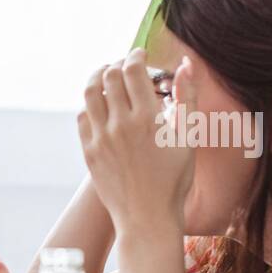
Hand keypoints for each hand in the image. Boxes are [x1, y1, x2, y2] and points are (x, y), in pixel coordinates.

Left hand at [78, 48, 195, 234]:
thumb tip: (186, 64)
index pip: (132, 69)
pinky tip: (100, 104)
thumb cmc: (174, 179)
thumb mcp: (189, 138)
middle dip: (117, 64)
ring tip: (106, 76)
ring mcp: (101, 138)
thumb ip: (188, 97)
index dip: (135, 55)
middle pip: (108, 76)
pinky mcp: (89, 152)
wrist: (147, 217)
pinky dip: (90, 104)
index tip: (140, 55)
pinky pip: (82, 117)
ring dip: (97, 78)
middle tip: (125, 66)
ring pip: (90, 93)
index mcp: (147, 118)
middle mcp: (120, 125)